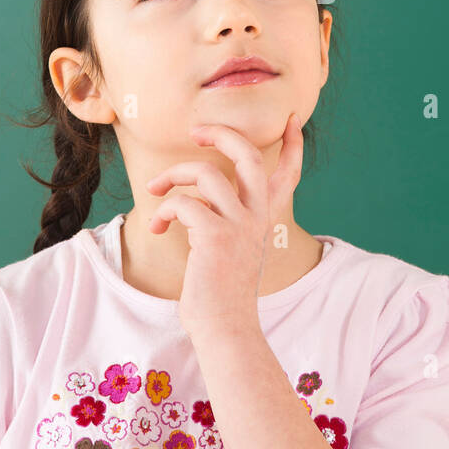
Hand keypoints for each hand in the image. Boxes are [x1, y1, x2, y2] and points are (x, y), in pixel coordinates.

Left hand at [144, 113, 303, 339]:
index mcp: (264, 220)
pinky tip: (158, 228)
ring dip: (172, 176)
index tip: (293, 119)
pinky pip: (183, 203)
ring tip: (154, 192)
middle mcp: (257, 217)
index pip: (288, 175)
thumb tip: (194, 199)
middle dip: (222, 133)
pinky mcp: (215, 235)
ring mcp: (239, 224)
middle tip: (197, 130)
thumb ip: (226, 221)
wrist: (224, 329)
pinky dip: (164, 210)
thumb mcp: (232, 250)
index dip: (293, 144)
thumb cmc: (219, 294)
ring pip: (205, 172)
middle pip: (248, 155)